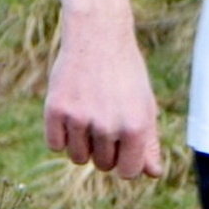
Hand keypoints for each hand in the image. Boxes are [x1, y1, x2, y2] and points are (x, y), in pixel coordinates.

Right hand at [42, 12, 163, 178]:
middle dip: (104, 150)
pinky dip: (61, 135)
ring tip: (89, 115)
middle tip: (105, 118)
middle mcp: (108, 125)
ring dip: (82, 144)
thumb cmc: (125, 73)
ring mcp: (80, 118)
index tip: (122, 147)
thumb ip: (149, 142)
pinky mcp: (56, 109)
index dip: (125, 162)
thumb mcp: (144, 104)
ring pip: (78, 157)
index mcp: (135, 126)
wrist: (98, 34)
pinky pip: (55, 144)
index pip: (127, 172)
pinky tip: (71, 113)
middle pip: (102, 165)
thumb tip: (152, 174)